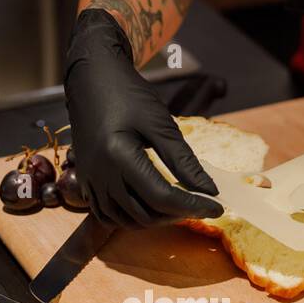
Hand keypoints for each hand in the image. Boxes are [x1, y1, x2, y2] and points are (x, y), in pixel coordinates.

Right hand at [64, 9, 221, 226]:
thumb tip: (209, 190)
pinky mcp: (86, 184)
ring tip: (178, 204)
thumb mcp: (160, 123)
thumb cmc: (128, 95)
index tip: (217, 206)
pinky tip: (151, 206)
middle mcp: (100, 176)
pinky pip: (110, 216)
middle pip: (146, 214)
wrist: (91, 81)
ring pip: (128, 221)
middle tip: (199, 202)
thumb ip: (183, 160)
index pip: (162, 197)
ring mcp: (90, 183)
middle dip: (177, 214)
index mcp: (118, 156)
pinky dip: (133, 218)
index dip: (193, 206)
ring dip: (157, 219)